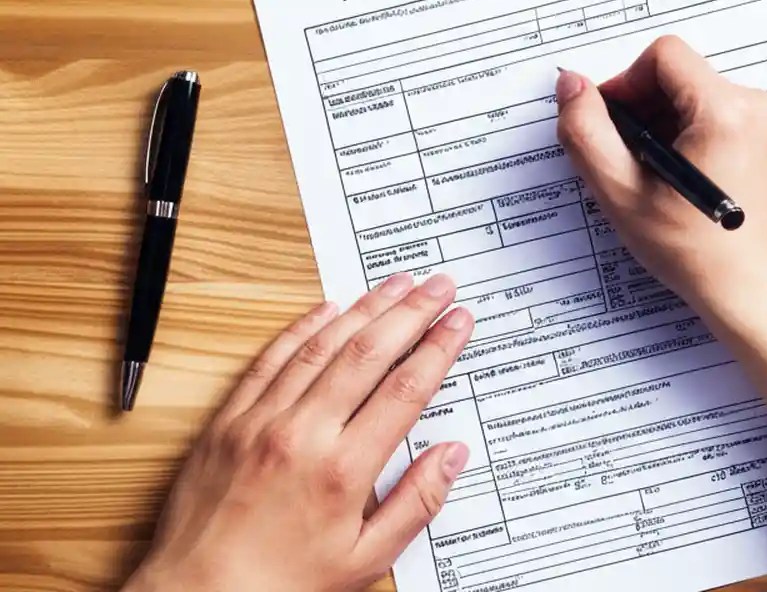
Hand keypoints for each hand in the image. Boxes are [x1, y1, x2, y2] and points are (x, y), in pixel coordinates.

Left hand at [124, 273, 473, 591]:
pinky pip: (271, 360)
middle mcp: (302, 435)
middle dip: (410, 312)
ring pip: (322, 346)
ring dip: (364, 309)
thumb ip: (416, 503)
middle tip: (438, 285)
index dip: (438, 347)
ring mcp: (260, 421)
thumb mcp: (366, 559)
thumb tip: (452, 456)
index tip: (458, 320)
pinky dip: (302, 328)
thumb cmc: (280, 586)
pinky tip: (327, 308)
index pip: (406, 389)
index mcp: (343, 470)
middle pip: (369, 353)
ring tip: (395, 285)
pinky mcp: (228, 420)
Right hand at [556, 36, 766, 327]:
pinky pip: (707, 111)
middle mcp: (751, 106)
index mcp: (724, 111)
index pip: (662, 55)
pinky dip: (680, 133)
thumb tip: (572, 85)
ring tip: (649, 175)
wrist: (746, 289)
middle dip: (640, 107)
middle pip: (675, 73)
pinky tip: (671, 177)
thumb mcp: (621, 192)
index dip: (624, 83)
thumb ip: (587, 132)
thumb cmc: (693, 251)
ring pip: (688, 92)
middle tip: (625, 159)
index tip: (611, 125)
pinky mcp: (758, 136)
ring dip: (658, 123)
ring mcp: (759, 121)